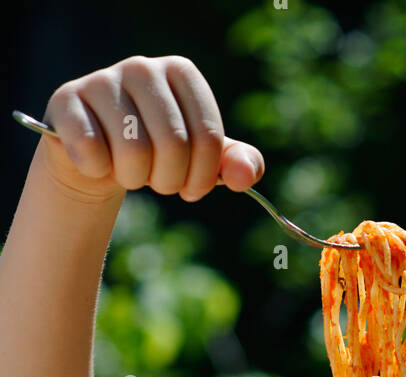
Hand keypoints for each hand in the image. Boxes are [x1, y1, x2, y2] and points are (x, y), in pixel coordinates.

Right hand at [39, 54, 263, 201]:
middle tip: (158, 181)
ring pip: (134, 154)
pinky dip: (99, 172)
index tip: (190, 187)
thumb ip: (237, 165)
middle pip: (173, 146)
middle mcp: (142, 67)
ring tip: (130, 170)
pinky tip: (97, 162)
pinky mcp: (67, 101)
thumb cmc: (158, 155)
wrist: (100, 157)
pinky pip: (92, 153)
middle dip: (170, 182)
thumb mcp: (203, 160)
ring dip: (135, 180)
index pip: (208, 137)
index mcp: (182, 72)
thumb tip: (245, 177)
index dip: (203, 178)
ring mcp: (102, 80)